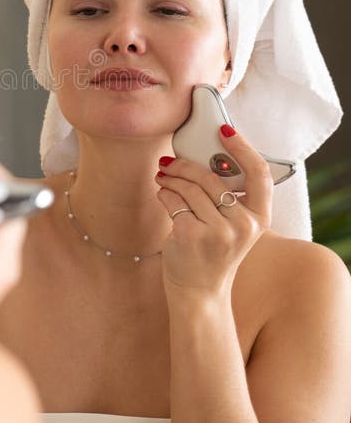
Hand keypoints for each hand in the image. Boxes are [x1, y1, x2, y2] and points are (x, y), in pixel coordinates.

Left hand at [155, 124, 271, 299]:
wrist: (200, 293)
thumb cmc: (214, 251)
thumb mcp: (232, 225)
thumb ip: (227, 196)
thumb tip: (201, 154)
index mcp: (259, 218)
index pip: (258, 173)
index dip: (243, 147)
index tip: (224, 129)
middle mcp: (243, 225)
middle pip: (211, 177)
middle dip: (185, 165)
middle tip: (169, 162)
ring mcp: (219, 232)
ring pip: (189, 187)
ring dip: (170, 178)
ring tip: (163, 176)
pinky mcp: (192, 236)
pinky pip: (173, 201)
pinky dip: (164, 194)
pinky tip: (162, 194)